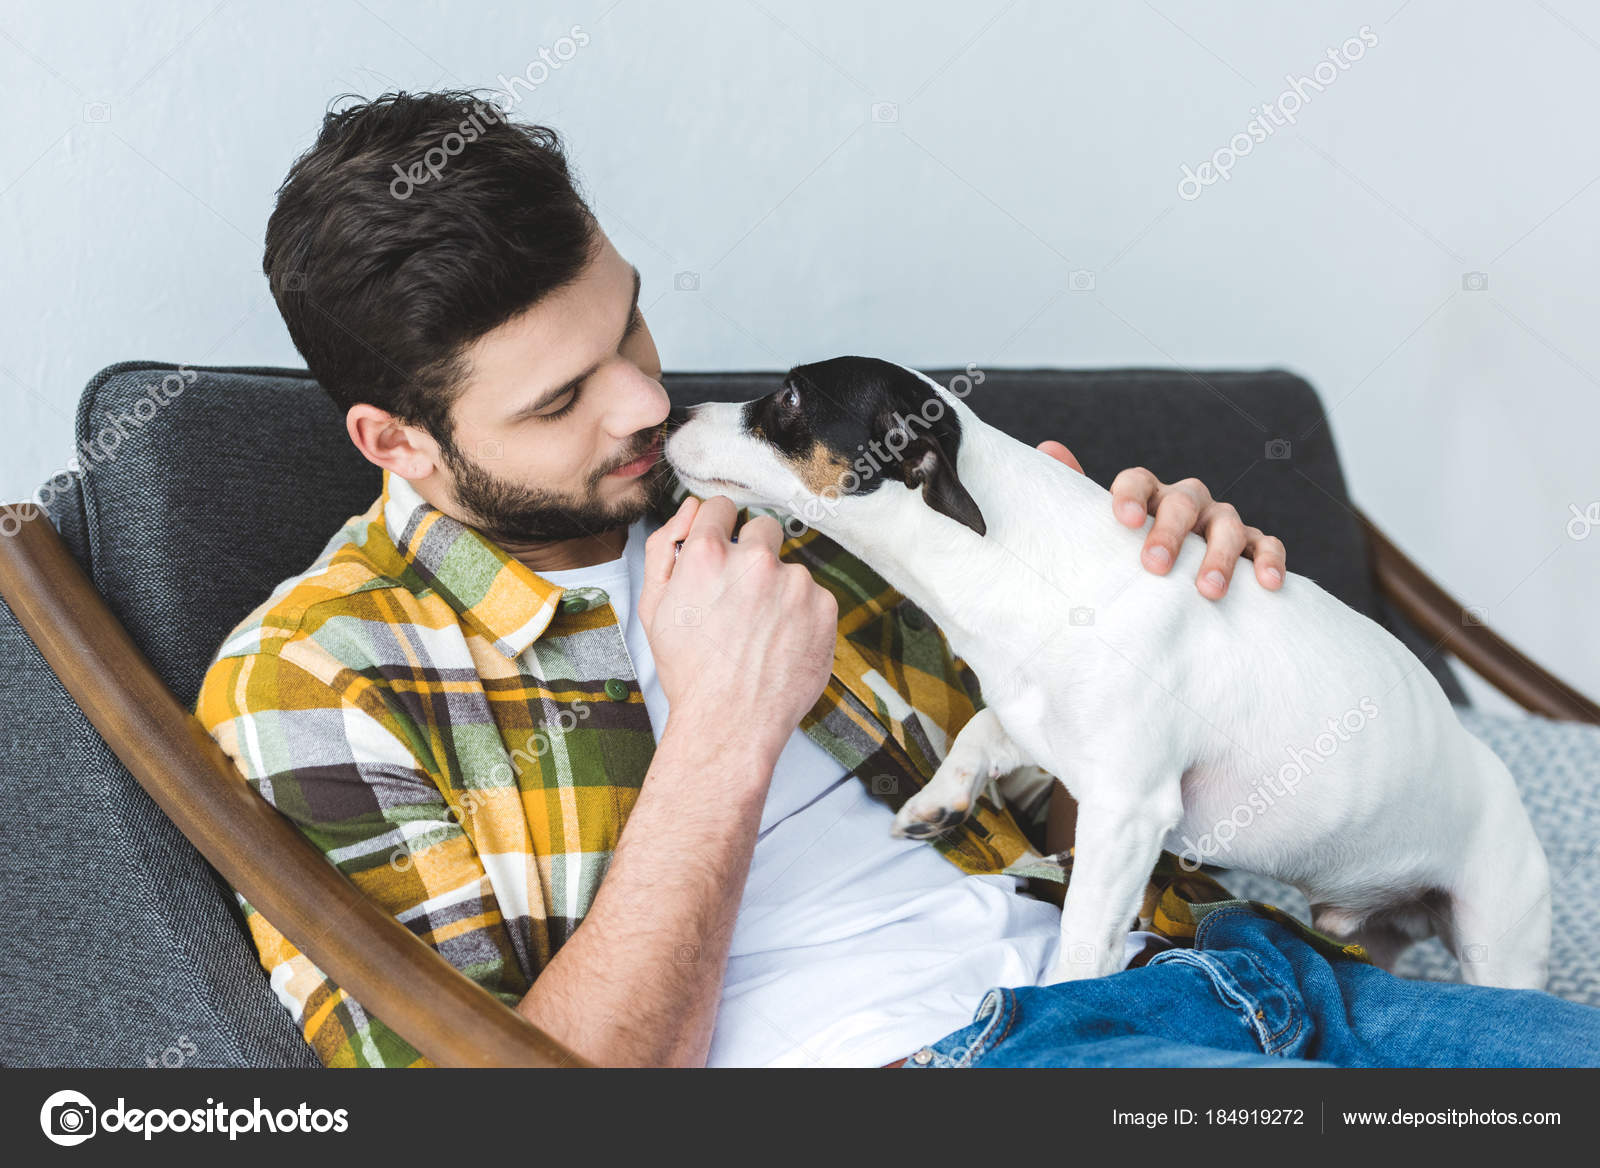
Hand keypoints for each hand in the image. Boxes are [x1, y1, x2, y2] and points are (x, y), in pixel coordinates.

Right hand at [638, 495, 838, 762]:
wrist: (730, 723)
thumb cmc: (689, 671)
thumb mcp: (654, 608)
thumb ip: (664, 549)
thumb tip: (690, 510)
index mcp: (709, 554)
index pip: (721, 507)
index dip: (718, 529)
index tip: (721, 551)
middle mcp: (756, 560)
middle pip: (762, 528)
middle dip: (752, 553)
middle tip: (741, 598)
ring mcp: (796, 583)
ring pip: (789, 570)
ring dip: (778, 590)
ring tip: (759, 634)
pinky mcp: (824, 607)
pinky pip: (813, 597)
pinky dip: (801, 616)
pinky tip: (780, 644)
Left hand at [1035, 440, 1285, 599]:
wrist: (1170, 584)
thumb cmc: (1128, 555)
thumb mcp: (1100, 531)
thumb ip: (1076, 494)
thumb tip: (1047, 449)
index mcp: (1147, 495)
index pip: (1138, 481)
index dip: (1130, 496)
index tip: (1123, 520)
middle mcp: (1187, 502)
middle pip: (1183, 503)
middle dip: (1170, 533)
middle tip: (1155, 566)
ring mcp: (1222, 522)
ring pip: (1228, 526)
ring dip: (1220, 557)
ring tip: (1206, 591)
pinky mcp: (1253, 546)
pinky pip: (1267, 545)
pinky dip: (1269, 560)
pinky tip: (1266, 584)